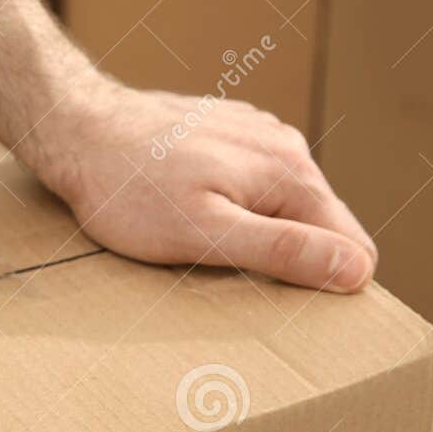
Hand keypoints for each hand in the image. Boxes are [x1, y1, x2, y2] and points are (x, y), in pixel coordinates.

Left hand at [28, 79, 377, 291]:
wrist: (76, 127)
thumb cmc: (128, 190)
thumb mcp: (204, 233)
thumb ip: (282, 250)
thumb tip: (356, 271)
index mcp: (291, 173)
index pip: (352, 249)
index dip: (324, 285)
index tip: (279, 304)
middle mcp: (286, 146)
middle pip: (320, 227)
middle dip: (289, 261)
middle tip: (229, 278)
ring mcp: (257, 134)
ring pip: (286, 206)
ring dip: (259, 234)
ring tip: (205, 245)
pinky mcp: (228, 133)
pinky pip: (254, 184)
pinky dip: (234, 207)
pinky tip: (191, 213)